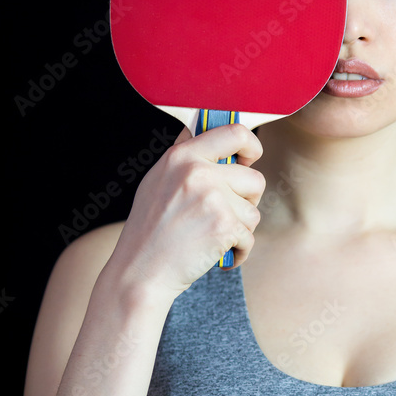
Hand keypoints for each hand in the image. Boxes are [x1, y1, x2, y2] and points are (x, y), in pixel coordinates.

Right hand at [108, 123, 265, 300]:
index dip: (251, 146)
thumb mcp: (158, 180)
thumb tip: (205, 123)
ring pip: (253, 211)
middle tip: (225, 215)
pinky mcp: (223, 225)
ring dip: (239, 230)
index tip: (250, 161)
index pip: (234, 132)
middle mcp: (197, 172)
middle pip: (254, 179)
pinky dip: (238, 251)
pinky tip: (216, 254)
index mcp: (182, 155)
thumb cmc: (150, 229)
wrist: (141, 272)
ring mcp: (212, 197)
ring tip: (212, 238)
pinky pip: (249, 236)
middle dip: (247, 201)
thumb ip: (185, 155)